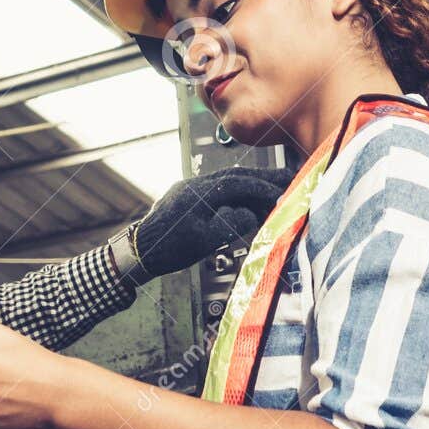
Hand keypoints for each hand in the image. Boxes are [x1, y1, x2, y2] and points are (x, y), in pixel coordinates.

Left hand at [129, 165, 294, 278]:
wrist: (138, 252)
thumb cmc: (168, 250)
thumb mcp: (204, 242)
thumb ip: (231, 225)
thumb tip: (252, 215)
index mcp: (198, 192)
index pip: (238, 184)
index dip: (263, 188)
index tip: (284, 194)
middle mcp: (194, 185)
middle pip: (235, 176)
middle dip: (263, 179)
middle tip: (290, 179)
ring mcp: (190, 190)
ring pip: (227, 182)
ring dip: (252, 185)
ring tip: (275, 190)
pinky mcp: (187, 198)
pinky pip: (218, 190)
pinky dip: (237, 194)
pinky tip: (249, 201)